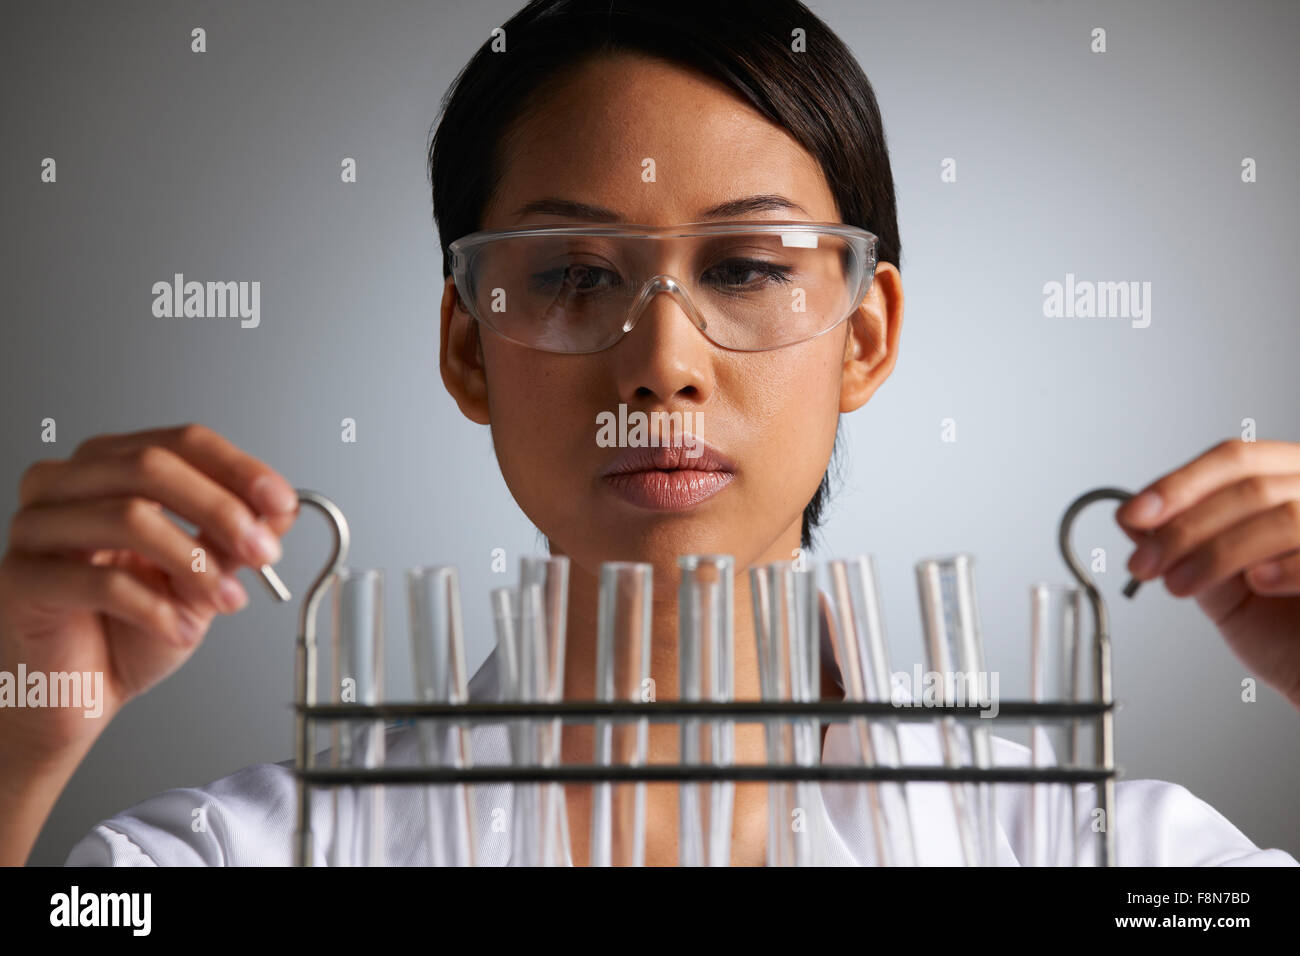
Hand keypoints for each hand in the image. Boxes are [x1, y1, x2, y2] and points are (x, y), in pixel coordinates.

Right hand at [0, 423, 297, 763]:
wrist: (74, 695)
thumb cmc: (126, 631)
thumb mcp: (201, 578)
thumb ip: (233, 538)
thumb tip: (279, 509)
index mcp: (110, 468)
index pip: (181, 443)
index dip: (238, 469)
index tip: (281, 504)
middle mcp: (66, 485)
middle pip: (152, 467)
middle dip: (222, 510)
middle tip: (263, 552)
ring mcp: (36, 527)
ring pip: (128, 516)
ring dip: (194, 561)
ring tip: (228, 600)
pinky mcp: (21, 579)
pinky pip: (100, 581)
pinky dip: (157, 609)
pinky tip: (182, 630)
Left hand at [1115, 438, 1299, 711]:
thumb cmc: (1288, 637)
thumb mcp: (1224, 588)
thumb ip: (1188, 549)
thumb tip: (1134, 519)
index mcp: (1293, 484)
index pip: (1235, 459)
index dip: (1178, 485)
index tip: (1132, 515)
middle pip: (1250, 486)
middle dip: (1183, 527)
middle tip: (1144, 563)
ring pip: (1282, 513)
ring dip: (1216, 552)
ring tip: (1181, 585)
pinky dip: (1283, 566)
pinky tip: (1257, 583)